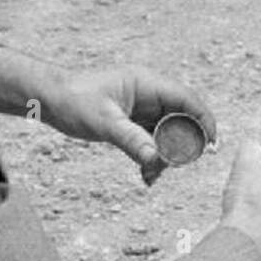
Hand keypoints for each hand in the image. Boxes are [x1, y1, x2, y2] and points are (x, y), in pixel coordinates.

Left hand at [43, 67, 216, 169]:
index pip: (187, 100)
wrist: (49, 100)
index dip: (204, 120)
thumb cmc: (73, 101)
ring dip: (166, 157)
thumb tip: (157, 159)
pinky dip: (154, 158)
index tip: (212, 145)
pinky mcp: (136, 122)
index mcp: (147, 84)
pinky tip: (146, 176)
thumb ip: (131, 140)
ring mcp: (144, 109)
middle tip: (170, 166)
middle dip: (182, 146)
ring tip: (150, 175)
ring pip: (170, 134)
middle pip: (184, 120)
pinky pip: (155, 141)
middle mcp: (150, 95)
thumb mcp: (103, 122)